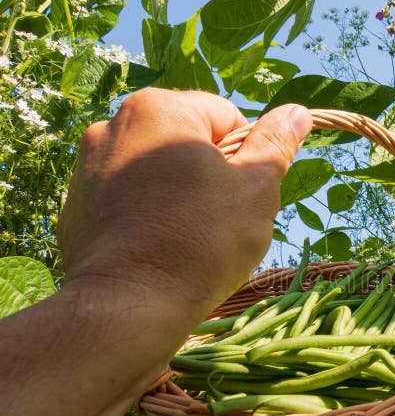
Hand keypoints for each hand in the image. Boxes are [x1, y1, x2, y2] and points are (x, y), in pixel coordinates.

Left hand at [58, 88, 311, 325]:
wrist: (130, 306)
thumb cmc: (203, 242)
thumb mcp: (257, 189)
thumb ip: (276, 144)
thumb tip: (296, 113)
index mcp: (159, 108)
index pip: (226, 116)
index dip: (246, 158)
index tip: (242, 197)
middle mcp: (113, 124)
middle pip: (187, 142)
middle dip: (210, 175)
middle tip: (221, 220)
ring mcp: (87, 166)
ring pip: (157, 171)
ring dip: (178, 194)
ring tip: (189, 238)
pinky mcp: (77, 206)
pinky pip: (127, 199)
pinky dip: (146, 215)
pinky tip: (158, 248)